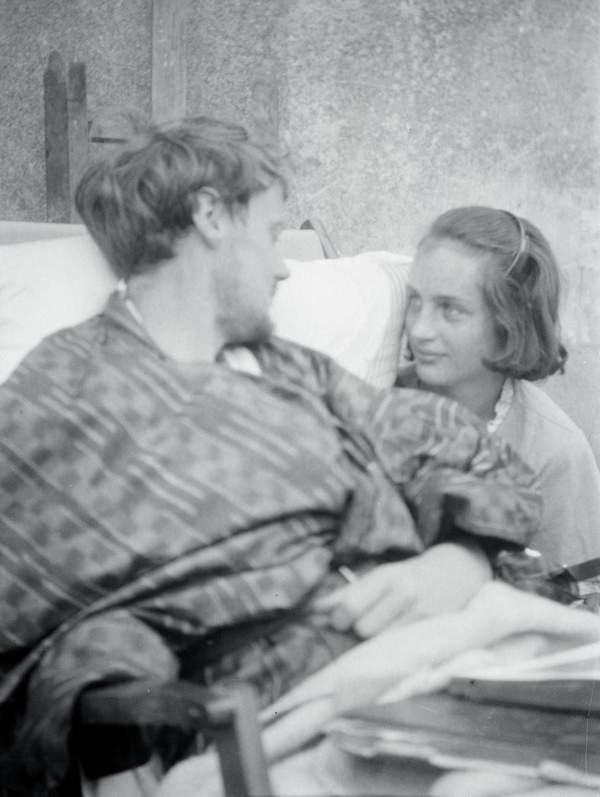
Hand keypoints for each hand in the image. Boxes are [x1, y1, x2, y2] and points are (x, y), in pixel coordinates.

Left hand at [313, 542, 491, 637]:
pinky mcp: (436, 631)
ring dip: (378, 642)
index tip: (340, 621)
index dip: (338, 619)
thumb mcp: (383, 574)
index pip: (349, 606)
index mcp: (387, 576)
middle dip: (359, 631)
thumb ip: (350, 592)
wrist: (462, 569)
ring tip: (385, 633)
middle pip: (363, 629)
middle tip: (366, 626)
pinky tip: (399, 642)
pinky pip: (404, 650)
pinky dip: (396, 649)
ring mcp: (422, 614)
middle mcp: (405, 593)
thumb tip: (317, 608)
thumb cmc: (414, 573)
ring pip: (382, 643)